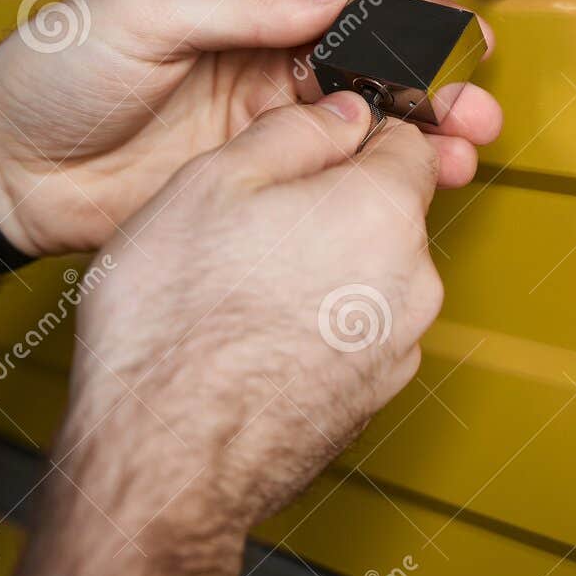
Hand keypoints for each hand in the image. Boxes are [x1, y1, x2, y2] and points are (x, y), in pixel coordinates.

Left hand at [0, 0, 500, 256]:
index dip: (405, 15)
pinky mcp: (258, 175)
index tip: (450, 33)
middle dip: (428, 80)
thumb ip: (244, 5)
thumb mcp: (145, 12)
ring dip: (416, 131)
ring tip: (462, 146)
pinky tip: (412, 181)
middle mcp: (263, 54)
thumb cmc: (54, 72)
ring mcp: (264, 119)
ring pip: (362, 120)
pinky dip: (375, 176)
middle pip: (369, 62)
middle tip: (469, 103)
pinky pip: (330, 171)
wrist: (9, 169)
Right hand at [57, 95, 444, 550]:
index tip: (316, 142)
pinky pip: (356, 334)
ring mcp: (397, 348)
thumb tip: (339, 113)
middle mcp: (412, 281)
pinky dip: (318, 325)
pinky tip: (252, 336)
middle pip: (389, 212)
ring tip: (240, 285)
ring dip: (323, 267)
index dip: (355, 133)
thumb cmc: (173, 329)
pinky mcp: (373, 399)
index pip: (407, 141)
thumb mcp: (210, 182)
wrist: (162, 463)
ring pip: (371, 275)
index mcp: (382, 212)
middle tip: (252, 220)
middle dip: (332, 205)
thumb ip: (292, 132)